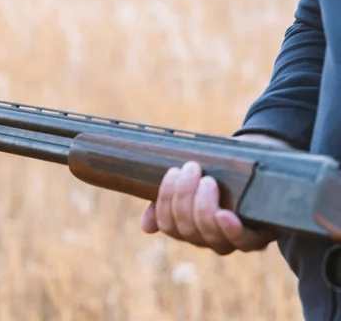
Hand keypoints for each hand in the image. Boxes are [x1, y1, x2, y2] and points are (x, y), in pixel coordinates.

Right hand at [140, 133, 291, 254]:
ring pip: (209, 233)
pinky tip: (225, 214)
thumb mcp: (192, 184)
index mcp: (190, 228)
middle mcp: (210, 240)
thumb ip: (169, 202)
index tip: (173, 172)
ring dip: (203, 206)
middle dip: (184, 196)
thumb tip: (146, 227)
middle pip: (187, 229)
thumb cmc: (223, 174)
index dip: (166, 200)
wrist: (261, 165)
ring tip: (208, 180)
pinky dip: (230, 229)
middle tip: (191, 168)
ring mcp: (234, 240)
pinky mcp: (260, 236)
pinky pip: (242, 241)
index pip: (169, 225)